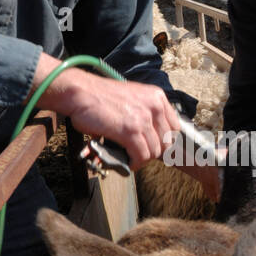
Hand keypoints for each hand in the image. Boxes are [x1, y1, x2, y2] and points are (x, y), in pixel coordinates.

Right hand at [30, 53, 179, 169]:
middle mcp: (154, 106)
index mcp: (157, 96)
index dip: (164, 141)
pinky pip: (141, 155)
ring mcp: (143, 118)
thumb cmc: (100, 96)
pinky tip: (127, 162)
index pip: (174, 127)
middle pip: (166, 142)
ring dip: (142, 159)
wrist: (80, 92)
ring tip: (130, 159)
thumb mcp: (132, 97)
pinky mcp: (130, 131)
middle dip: (153, 152)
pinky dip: (134, 163)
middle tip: (139, 155)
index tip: (153, 147)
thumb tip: (150, 137)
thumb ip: (145, 112)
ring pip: (154, 151)